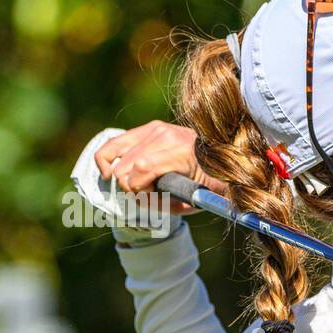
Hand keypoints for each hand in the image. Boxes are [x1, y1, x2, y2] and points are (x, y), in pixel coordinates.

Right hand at [94, 120, 228, 212]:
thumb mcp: (195, 201)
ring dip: (119, 175)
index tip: (150, 198)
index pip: (141, 168)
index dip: (139, 190)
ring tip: (133, 185)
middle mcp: (166, 135)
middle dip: (130, 186)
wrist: (226, 158)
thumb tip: (139, 200)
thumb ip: (166, 204)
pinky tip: (109, 172)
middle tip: (147, 194)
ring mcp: (156, 128)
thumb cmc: (212, 183)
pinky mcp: (150, 127)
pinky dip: (106, 159)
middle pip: (125, 165)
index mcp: (181, 152)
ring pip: (115, 154)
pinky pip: (115, 142)